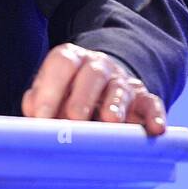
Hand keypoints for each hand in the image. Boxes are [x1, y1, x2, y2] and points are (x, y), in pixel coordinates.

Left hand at [22, 42, 165, 135]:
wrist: (106, 83)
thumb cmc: (71, 92)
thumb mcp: (52, 90)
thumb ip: (38, 99)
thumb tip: (33, 112)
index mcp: (71, 59)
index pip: (61, 63)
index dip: (49, 88)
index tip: (41, 117)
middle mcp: (98, 66)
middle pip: (92, 75)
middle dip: (82, 98)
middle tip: (73, 119)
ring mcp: (123, 81)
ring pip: (120, 89)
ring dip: (115, 106)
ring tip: (109, 122)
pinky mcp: (144, 98)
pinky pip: (152, 104)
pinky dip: (154, 116)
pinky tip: (154, 128)